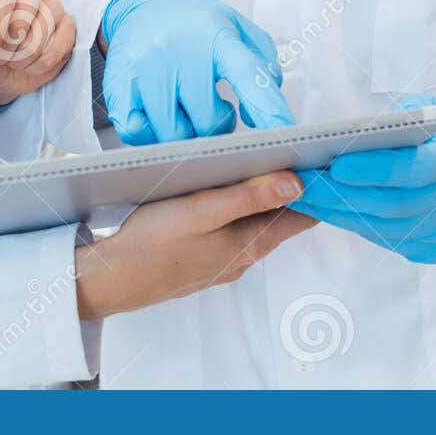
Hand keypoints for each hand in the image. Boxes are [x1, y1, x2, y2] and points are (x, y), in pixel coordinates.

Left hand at [0, 0, 77, 103]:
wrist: (4, 74)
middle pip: (23, 15)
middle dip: (7, 46)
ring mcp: (54, 4)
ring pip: (40, 35)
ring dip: (22, 58)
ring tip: (13, 60)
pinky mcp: (69, 25)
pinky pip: (57, 48)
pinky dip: (39, 64)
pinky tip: (31, 65)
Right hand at [74, 172, 315, 319]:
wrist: (110, 280)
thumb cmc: (151, 244)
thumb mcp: (203, 211)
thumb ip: (250, 197)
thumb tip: (298, 185)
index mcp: (248, 245)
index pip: (300, 218)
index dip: (316, 191)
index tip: (326, 162)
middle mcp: (241, 257)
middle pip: (280, 220)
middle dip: (293, 191)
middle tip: (301, 154)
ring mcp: (221, 261)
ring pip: (255, 225)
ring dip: (264, 200)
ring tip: (267, 166)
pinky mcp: (201, 259)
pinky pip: (231, 231)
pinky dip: (239, 210)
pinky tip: (224, 194)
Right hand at [99, 0, 294, 144]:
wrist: (142, 4)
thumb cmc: (196, 25)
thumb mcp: (237, 29)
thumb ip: (263, 66)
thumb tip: (265, 117)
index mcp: (216, 34)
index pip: (249, 75)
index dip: (269, 109)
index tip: (288, 135)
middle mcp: (180, 50)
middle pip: (208, 121)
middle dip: (217, 125)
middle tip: (214, 109)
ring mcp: (145, 67)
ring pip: (173, 134)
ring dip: (186, 132)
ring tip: (187, 110)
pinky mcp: (119, 84)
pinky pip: (138, 133)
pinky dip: (151, 133)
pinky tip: (157, 115)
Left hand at [291, 97, 435, 263]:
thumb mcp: (425, 112)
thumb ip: (394, 125)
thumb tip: (342, 140)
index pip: (415, 170)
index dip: (375, 170)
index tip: (335, 165)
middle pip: (393, 205)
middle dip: (341, 195)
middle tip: (301, 183)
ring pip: (386, 228)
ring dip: (340, 214)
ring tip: (306, 198)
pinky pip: (390, 240)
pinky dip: (357, 225)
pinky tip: (330, 211)